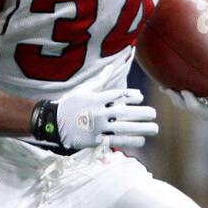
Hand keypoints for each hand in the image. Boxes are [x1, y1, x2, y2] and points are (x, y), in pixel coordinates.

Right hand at [33, 87, 158, 149]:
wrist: (53, 123)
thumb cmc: (70, 105)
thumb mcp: (85, 90)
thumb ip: (101, 80)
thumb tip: (111, 67)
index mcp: (96, 98)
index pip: (119, 95)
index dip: (132, 96)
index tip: (141, 97)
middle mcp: (98, 112)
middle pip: (125, 112)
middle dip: (142, 113)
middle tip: (154, 114)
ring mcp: (97, 127)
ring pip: (124, 128)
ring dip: (141, 128)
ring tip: (154, 128)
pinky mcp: (94, 140)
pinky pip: (115, 141)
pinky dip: (130, 141)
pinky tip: (141, 140)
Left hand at [162, 47, 207, 121]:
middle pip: (202, 111)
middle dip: (192, 103)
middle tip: (184, 92)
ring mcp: (203, 111)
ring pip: (188, 108)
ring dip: (177, 99)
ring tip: (167, 89)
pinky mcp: (194, 107)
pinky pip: (182, 103)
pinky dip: (173, 95)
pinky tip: (163, 86)